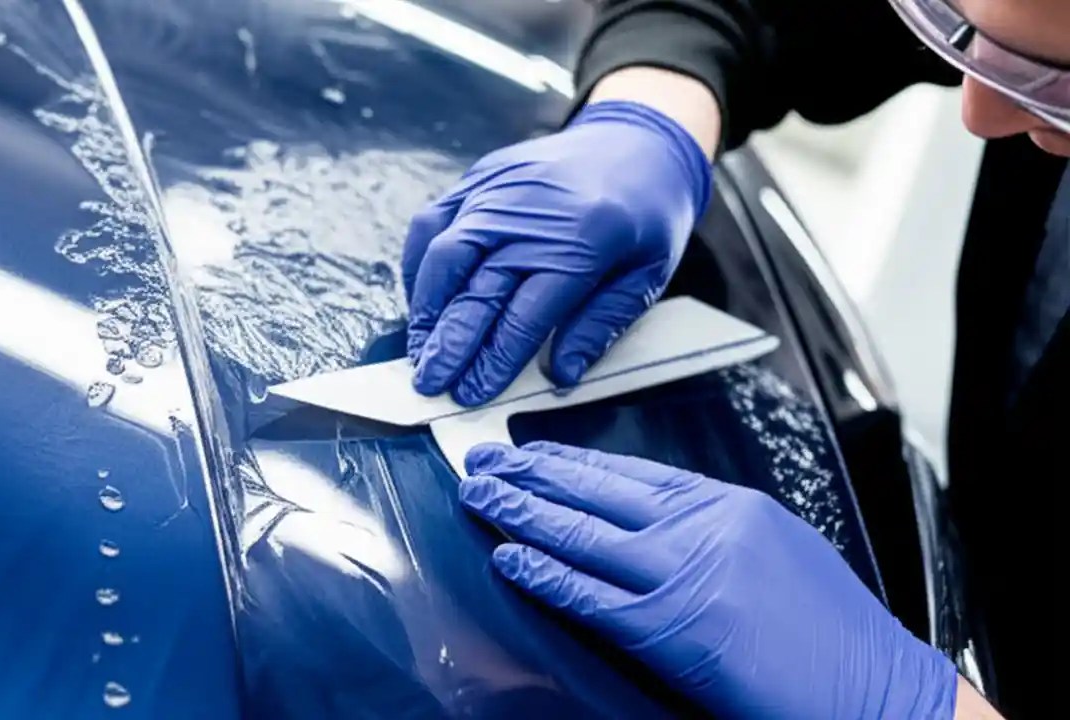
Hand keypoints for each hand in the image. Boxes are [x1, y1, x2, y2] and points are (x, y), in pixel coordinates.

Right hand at [401, 101, 711, 406]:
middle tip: (431, 382)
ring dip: (426, 308)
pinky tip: (421, 299)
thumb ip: (599, 326)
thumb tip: (559, 375)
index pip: (524, 315)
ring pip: (444, 254)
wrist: (642, 138)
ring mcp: (499, 189)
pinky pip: (433, 221)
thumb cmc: (649, 214)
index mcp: (584, 240)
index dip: (494, 359)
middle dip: (449, 343)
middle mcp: (532, 212)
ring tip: (421, 348)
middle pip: (476, 288)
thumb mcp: (646, 275)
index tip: (473, 393)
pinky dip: (419, 263)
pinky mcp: (480, 177)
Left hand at [459, 442, 958, 719]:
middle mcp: (703, 530)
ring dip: (521, 514)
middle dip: (531, 475)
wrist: (877, 688)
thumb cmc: (835, 631)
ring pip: (582, 536)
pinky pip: (590, 597)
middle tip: (482, 462)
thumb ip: (715, 528)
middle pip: (595, 493)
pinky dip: (544, 576)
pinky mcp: (670, 631)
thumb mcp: (778, 549)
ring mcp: (684, 577)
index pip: (632, 472)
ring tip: (480, 498)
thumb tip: (651, 520)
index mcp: (731, 506)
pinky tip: (510, 559)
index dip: (572, 461)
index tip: (533, 452)